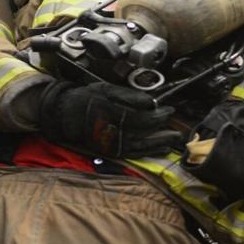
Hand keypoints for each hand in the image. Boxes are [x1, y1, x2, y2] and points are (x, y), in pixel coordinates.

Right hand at [37, 80, 184, 159]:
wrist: (66, 115)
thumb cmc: (88, 99)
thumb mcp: (107, 89)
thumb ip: (129, 96)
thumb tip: (151, 102)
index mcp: (113, 111)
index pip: (141, 116)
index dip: (158, 114)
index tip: (170, 110)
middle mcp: (114, 129)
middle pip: (144, 132)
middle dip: (163, 130)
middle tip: (178, 128)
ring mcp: (113, 142)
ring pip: (142, 145)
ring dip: (160, 143)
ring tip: (174, 140)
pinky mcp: (112, 151)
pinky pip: (134, 153)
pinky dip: (149, 152)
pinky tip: (160, 149)